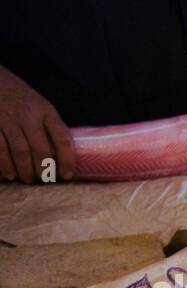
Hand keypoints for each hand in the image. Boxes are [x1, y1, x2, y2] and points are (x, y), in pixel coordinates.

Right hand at [0, 66, 74, 182]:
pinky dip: (3, 164)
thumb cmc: (19, 95)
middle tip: (42, 179)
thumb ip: (50, 126)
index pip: (63, 139)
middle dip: (43, 170)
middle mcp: (28, 115)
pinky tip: (7, 174)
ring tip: (26, 179)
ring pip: (19, 152)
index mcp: (45, 111)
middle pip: (41, 150)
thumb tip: (61, 156)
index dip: (68, 161)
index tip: (67, 175)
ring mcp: (7, 118)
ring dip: (24, 170)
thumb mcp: (40, 104)